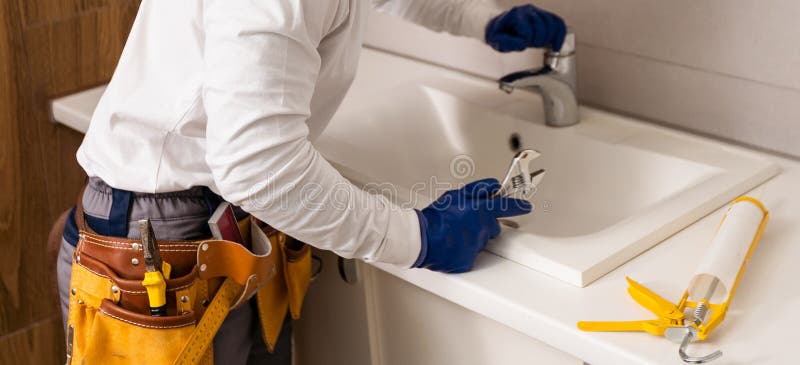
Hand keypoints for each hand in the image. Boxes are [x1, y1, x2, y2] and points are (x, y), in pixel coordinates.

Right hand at [413, 178, 532, 272]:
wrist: (420, 238)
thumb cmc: (435, 216)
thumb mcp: (455, 195)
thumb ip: (478, 189)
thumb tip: (494, 185)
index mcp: (479, 211)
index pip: (506, 207)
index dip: (519, 206)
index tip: (526, 206)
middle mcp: (481, 229)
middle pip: (493, 227)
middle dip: (484, 224)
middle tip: (466, 222)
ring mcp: (476, 246)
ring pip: (481, 241)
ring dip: (472, 237)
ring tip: (454, 233)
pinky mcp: (468, 260)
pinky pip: (472, 255)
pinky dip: (464, 251)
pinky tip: (452, 245)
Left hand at [485, 4, 566, 52]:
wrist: (499, 27)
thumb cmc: (498, 34)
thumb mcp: (496, 41)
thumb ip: (507, 43)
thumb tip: (523, 43)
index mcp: (515, 14)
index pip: (528, 29)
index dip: (527, 41)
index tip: (523, 45)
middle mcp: (528, 10)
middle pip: (543, 26)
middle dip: (539, 40)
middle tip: (532, 46)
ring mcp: (538, 12)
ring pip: (553, 24)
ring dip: (548, 39)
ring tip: (540, 45)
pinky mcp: (545, 16)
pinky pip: (559, 24)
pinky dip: (560, 36)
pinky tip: (556, 46)